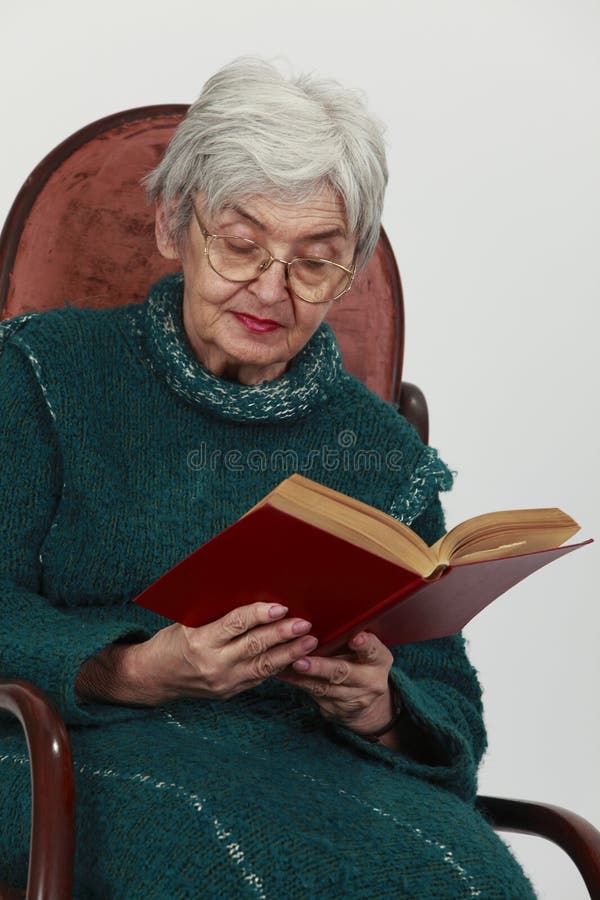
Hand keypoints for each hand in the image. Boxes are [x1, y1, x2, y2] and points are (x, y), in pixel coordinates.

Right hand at [76, 602, 317, 705]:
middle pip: (254, 646)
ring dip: (289, 653)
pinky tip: (295, 658)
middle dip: (283, 634)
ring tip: (310, 642)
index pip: (235, 624)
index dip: (259, 614)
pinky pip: (259, 679)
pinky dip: (279, 667)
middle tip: (305, 623)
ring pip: (263, 666)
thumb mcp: (187, 622)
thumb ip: (217, 613)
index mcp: (199, 641)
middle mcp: (213, 663)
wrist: (154, 678)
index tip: (280, 606)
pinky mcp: (230, 693)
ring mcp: (223, 682)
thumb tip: (252, 593)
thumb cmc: (172, 642)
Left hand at [277, 631, 395, 736]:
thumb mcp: (367, 650)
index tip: (355, 638)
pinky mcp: (334, 709)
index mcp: (379, 660)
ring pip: (324, 687)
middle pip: (343, 673)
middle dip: (320, 667)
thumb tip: (325, 614)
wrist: (369, 704)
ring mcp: (352, 699)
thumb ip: (352, 636)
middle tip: (301, 660)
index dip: (365, 645)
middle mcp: (369, 681)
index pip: (373, 650)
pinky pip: (313, 695)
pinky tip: (283, 674)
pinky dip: (297, 683)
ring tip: (285, 666)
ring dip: (302, 677)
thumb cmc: (363, 663)